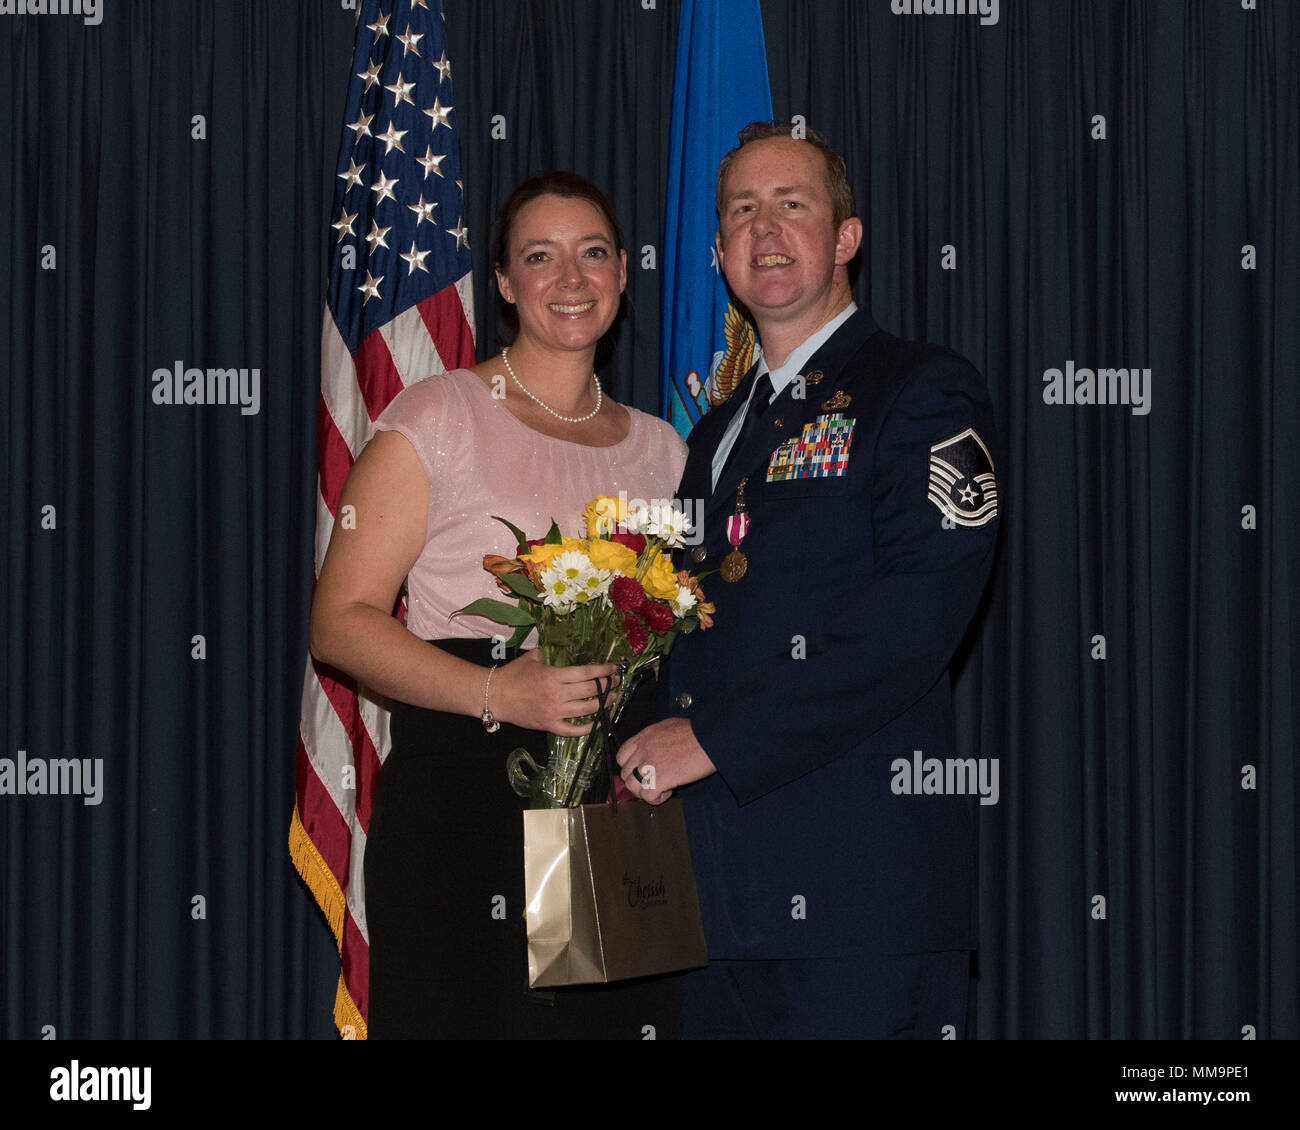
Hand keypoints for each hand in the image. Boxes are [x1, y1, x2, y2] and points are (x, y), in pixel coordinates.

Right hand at [490, 648, 618, 735]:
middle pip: (591, 691)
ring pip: (587, 710)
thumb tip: (566, 646)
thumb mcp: (533, 657)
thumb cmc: (514, 674)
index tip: (614, 668)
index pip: (586, 673)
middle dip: (607, 686)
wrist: (496, 696)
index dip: (603, 671)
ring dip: (603, 704)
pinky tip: (596, 722)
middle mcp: (557, 694)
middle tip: (615, 682)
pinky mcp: (550, 725)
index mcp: (554, 675)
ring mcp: (554, 712)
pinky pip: (574, 730)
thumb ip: (551, 652)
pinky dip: (588, 728)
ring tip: (611, 698)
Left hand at [616, 718, 715, 804]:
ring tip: (660, 788)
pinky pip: (648, 796)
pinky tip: (669, 791)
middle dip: (637, 781)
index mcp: (645, 736)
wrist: (711, 739)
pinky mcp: (660, 779)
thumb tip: (654, 748)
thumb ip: (656, 738)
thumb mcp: (670, 726)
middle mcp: (643, 750)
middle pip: (625, 774)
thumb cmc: (698, 732)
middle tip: (652, 782)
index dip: (629, 766)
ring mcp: (650, 765)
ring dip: (645, 791)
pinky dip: (656, 798)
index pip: (622, 756)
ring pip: (632, 787)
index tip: (640, 770)